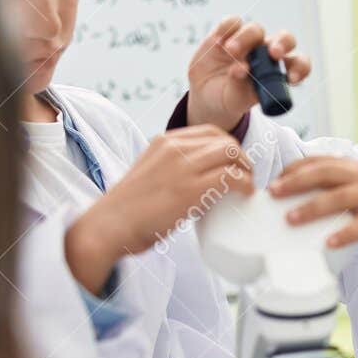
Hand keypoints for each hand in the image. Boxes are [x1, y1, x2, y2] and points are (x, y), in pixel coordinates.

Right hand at [64, 125, 251, 291]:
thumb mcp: (149, 174)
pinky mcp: (190, 189)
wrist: (110, 226)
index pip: (209, 132)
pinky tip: (245, 193)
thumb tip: (192, 182)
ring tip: (248, 186)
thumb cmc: (128, 210)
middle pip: (224, 140)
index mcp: (163, 142)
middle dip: (242, 157)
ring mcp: (182, 166)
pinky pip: (231, 176)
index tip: (235, 163)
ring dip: (246, 169)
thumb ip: (168, 170)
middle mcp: (174, 148)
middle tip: (246, 177)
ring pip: (231, 153)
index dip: (229, 146)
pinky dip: (245, 184)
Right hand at [186, 15, 311, 130]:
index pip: (298, 64)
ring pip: (256, 30)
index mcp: (277, 71)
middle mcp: (267, 53)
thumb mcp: (234, 100)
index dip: (300, 67)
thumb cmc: (227, 99)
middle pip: (285, 38)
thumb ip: (240, 88)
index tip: (291, 79)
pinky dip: (227, 29)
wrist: (204, 94)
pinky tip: (219, 42)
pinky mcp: (228, 33)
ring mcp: (249, 41)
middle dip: (282, 43)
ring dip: (245, 38)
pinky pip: (233, 23)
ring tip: (231, 51)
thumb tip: (241, 69)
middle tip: (273, 54)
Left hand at [270, 156, 357, 254]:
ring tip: (291, 219)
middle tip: (274, 193)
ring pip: (340, 196)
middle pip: (325, 172)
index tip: (273, 181)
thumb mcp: (356, 188)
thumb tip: (292, 203)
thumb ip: (331, 189)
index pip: (317, 161)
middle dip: (297, 181)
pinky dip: (346, 233)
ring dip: (313, 207)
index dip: (294, 168)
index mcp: (351, 167)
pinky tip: (330, 243)